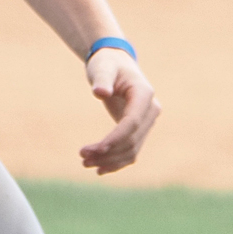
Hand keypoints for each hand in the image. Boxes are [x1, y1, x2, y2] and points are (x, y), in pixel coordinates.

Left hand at [78, 48, 160, 174]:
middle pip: (132, 140)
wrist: (115, 63)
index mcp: (144, 94)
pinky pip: (131, 150)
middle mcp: (150, 110)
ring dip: (110, 160)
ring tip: (85, 163)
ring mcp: (147, 121)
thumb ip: (102, 79)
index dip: (115, 139)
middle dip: (108, 152)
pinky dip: (117, 162)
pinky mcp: (139, 129)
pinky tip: (100, 169)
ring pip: (132, 150)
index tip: (96, 149)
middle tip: (82, 156)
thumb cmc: (107, 63)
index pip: (132, 123)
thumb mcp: (103, 67)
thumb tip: (101, 93)